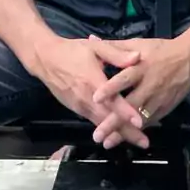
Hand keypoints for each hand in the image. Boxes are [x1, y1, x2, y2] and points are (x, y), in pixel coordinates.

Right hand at [30, 33, 150, 148]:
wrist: (45, 59)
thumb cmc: (73, 51)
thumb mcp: (95, 46)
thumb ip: (116, 54)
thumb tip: (138, 57)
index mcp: (93, 81)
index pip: (111, 100)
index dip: (125, 112)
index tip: (139, 122)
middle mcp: (87, 98)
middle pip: (108, 119)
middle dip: (126, 132)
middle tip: (144, 142)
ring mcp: (80, 106)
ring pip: (101, 123)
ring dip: (118, 133)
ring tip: (136, 140)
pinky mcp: (77, 109)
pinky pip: (94, 120)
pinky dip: (107, 128)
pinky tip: (118, 132)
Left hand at [88, 36, 189, 148]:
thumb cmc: (161, 49)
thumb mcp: (138, 44)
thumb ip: (115, 46)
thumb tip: (92, 40)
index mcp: (141, 67)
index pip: (124, 78)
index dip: (110, 88)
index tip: (95, 98)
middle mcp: (149, 85)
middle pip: (131, 105)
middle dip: (114, 121)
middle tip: (98, 134)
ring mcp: (158, 99)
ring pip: (139, 118)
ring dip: (124, 132)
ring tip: (108, 143)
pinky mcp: (165, 108)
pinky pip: (149, 122)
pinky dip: (137, 131)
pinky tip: (125, 140)